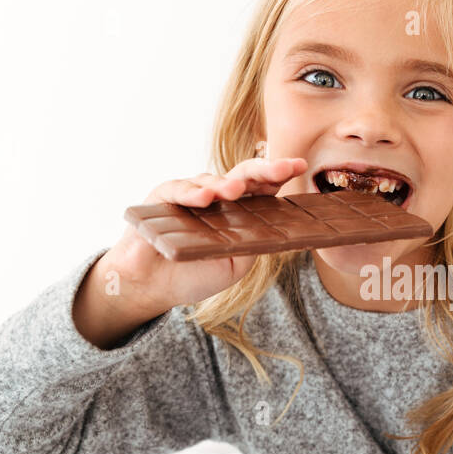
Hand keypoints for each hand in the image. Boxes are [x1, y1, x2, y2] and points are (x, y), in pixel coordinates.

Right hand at [107, 156, 309, 310]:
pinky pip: (179, 189)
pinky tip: (204, 198)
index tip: (300, 166)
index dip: (279, 175)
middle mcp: (216, 196)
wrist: (152, 287)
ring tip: (236, 190)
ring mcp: (190, 194)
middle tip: (283, 168)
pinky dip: (191, 193)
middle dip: (264, 169)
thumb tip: (282, 228)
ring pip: (211, 181)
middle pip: (243, 175)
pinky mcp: (163, 197)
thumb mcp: (236, 263)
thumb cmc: (194, 274)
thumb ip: (255, 242)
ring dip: (225, 184)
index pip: (262, 187)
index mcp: (237, 210)